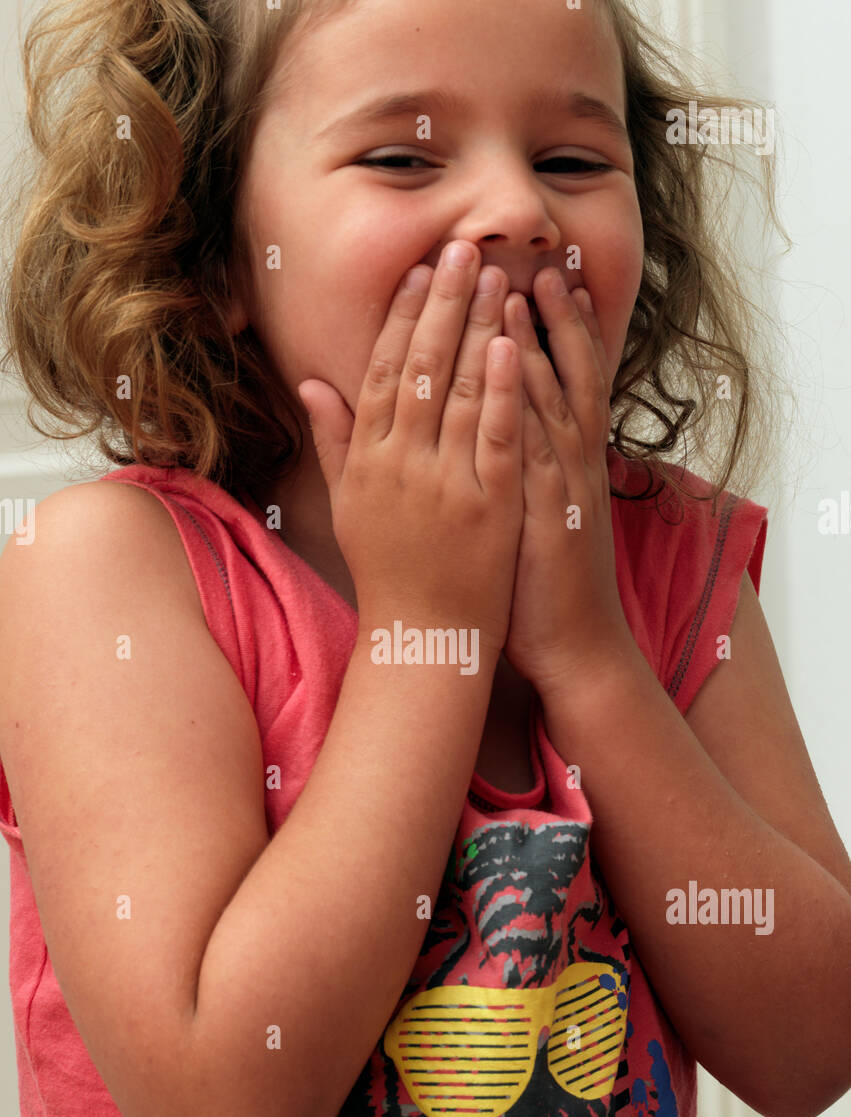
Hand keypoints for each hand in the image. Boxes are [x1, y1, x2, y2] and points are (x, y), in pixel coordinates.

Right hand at [296, 243, 524, 659]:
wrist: (424, 638)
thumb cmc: (389, 572)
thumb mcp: (349, 505)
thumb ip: (333, 440)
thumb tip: (309, 383)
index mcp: (367, 458)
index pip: (385, 370)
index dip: (404, 316)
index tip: (422, 271)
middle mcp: (400, 463)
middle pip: (423, 366)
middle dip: (445, 302)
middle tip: (465, 249)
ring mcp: (445, 482)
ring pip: (462, 390)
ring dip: (480, 328)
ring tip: (499, 277)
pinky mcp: (488, 503)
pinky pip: (496, 433)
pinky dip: (503, 387)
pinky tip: (512, 343)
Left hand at [500, 270, 637, 695]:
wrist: (575, 646)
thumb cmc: (542, 587)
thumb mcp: (533, 519)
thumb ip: (523, 473)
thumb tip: (503, 439)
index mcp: (565, 464)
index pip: (562, 383)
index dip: (552, 332)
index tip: (536, 280)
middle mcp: (572, 463)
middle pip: (568, 374)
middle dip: (553, 316)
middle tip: (536, 258)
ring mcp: (564, 483)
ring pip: (554, 397)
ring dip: (538, 339)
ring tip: (524, 284)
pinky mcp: (548, 508)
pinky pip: (536, 441)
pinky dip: (525, 397)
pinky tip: (508, 358)